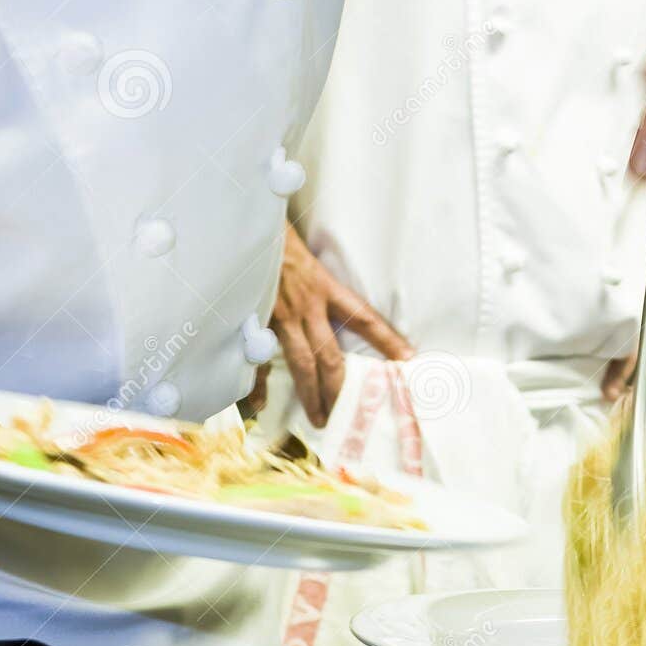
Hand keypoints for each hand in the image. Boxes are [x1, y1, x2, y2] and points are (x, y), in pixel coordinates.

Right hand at [270, 223, 412, 426]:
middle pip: (331, 357)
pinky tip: (260, 405)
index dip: (387, 339)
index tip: (408, 358)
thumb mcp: (304, 248)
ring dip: (311, 396)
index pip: (363, 317)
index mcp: (322, 286)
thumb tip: (327, 291)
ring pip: (301, 365)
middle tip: (349, 414)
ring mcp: (278, 318)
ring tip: (319, 419)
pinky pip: (256, 360)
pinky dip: (257, 384)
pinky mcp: (251, 322)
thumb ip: (316, 274)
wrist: (237, 226)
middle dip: (341, 389)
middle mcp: (305, 306)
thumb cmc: (272, 233)